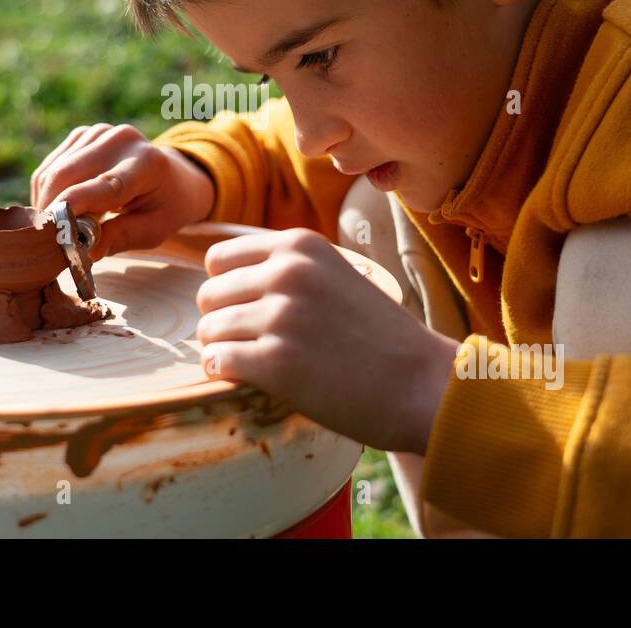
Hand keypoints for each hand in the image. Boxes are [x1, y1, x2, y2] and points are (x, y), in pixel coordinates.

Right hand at [30, 123, 215, 259]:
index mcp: (147, 164)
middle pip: (68, 175)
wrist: (174, 176)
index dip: (73, 203)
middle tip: (49, 243)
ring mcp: (100, 133)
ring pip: (52, 172)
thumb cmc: (165, 206)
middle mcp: (121, 140)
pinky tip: (62, 208)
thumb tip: (88, 252)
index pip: (104, 184)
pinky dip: (47, 192)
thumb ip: (123, 237)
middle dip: (52, 211)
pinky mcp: (83, 135)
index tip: (50, 226)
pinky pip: (50, 167)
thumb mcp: (155, 229)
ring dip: (47, 203)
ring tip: (60, 227)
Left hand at [196, 227, 458, 453]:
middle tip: (250, 344)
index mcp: (300, 246)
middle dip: (222, 321)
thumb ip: (289, 270)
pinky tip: (246, 378)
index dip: (226, 289)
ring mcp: (280, 316)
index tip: (245, 311)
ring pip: (208, 330)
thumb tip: (223, 282)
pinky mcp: (275, 362)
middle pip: (208, 295)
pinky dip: (224, 373)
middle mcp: (286, 273)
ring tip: (252, 363)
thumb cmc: (380, 336)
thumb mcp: (336, 276)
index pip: (219, 258)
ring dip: (222, 350)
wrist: (422, 384)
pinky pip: (217, 362)